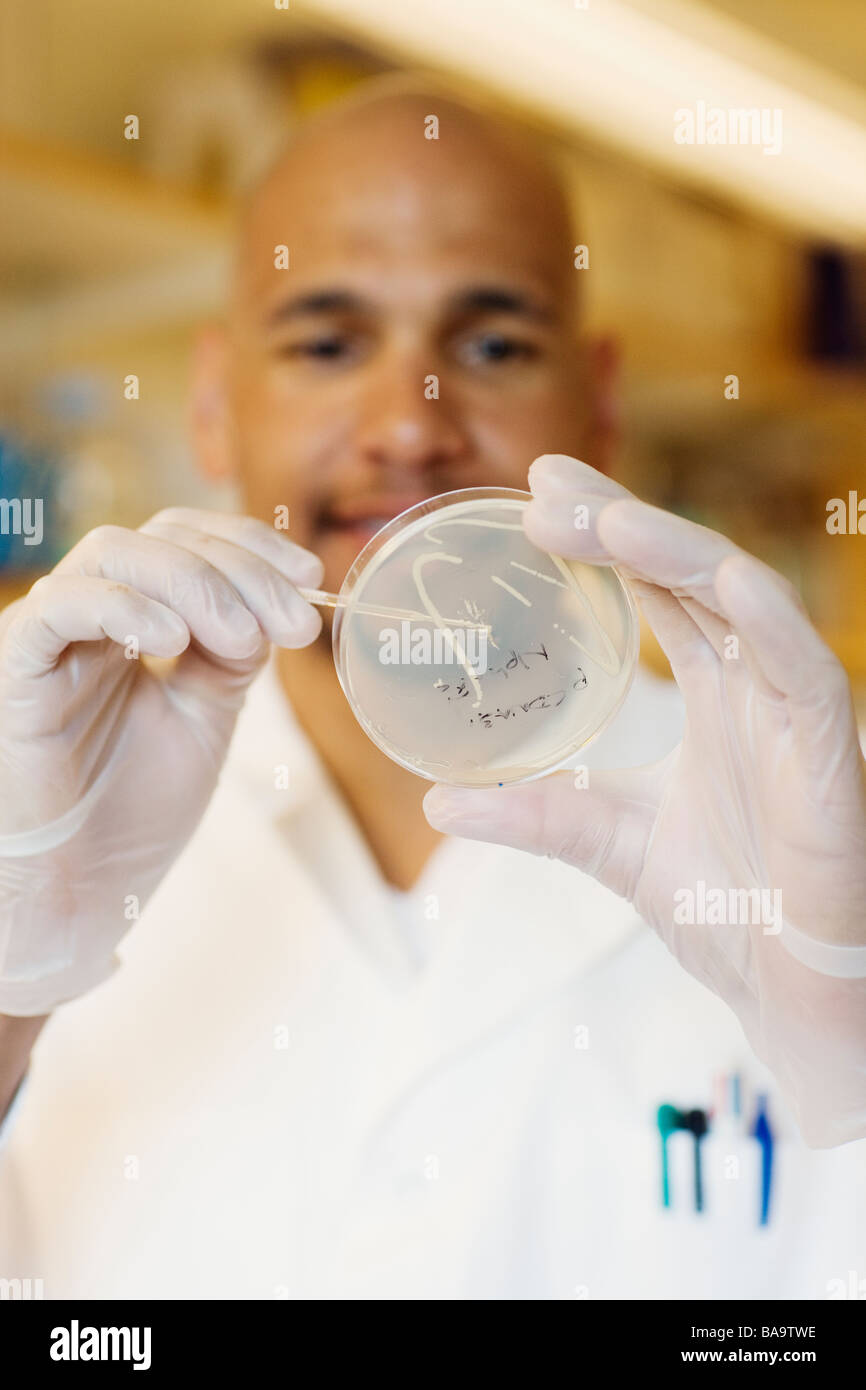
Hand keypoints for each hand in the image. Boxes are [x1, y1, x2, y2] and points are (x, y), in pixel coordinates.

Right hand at [0, 509, 322, 1015]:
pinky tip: (168, 641)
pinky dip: (121, 607)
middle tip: (294, 623)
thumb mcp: (204, 718)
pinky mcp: (14, 667)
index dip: (251, 547)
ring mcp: (50, 635)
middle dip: (241, 569)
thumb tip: (279, 607)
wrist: (77, 890)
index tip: (312, 578)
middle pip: (162, 539)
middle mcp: (90, 614)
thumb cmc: (130, 812)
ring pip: (115, 554)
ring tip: (240, 640)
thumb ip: (233, 657)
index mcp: (134, 619)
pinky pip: (57, 606)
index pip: (189, 541)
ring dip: (195, 583)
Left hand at [424, 455, 865, 1144]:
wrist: (789, 989)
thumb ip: (537, 814)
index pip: (656, 588)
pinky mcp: (828, 749)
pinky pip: (804, 669)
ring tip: (600, 514)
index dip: (605, 536)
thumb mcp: (608, 843)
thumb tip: (438, 801)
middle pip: (688, 572)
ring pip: (741, 598)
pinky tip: (720, 579)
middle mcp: (753, 683)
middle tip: (545, 484)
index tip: (535, 495)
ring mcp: (793, 709)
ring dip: (674, 549)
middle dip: (620, 520)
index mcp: (714, 692)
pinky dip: (767, 620)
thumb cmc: (727, 910)